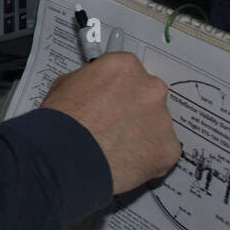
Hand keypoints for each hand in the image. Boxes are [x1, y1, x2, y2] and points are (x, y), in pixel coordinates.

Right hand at [41, 52, 181, 194]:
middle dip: (134, 109)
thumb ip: (90, 83)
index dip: (116, 89)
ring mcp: (163, 119)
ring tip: (115, 149)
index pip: (127, 73)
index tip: (107, 101)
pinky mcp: (169, 149)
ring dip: (141, 134)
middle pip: (147, 96)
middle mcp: (150, 88)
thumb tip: (96, 91)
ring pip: (156, 125)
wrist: (66, 155)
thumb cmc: (60, 119)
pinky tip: (125, 163)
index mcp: (124, 66)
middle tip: (112, 126)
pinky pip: (160, 151)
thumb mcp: (65, 85)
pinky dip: (146, 158)